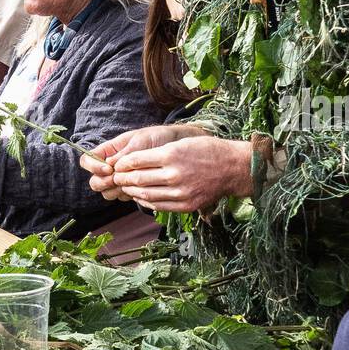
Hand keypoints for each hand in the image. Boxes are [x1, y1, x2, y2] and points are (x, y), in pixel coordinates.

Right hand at [80, 126, 180, 199]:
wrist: (173, 145)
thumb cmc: (155, 138)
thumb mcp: (139, 142)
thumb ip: (124, 155)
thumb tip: (109, 166)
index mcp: (108, 150)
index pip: (87, 160)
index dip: (93, 167)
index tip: (108, 169)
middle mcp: (110, 166)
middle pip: (94, 181)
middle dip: (103, 183)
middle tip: (118, 180)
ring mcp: (120, 178)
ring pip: (107, 192)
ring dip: (115, 191)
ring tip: (131, 184)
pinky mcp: (131, 187)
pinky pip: (122, 196)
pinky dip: (128, 195)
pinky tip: (140, 189)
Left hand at [110, 135, 252, 211]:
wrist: (232, 168)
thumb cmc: (206, 150)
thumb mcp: (180, 144)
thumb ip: (157, 153)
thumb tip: (133, 163)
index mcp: (172, 155)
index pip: (137, 161)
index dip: (123, 164)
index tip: (117, 165)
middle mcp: (174, 174)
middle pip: (139, 179)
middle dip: (123, 179)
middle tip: (116, 177)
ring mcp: (181, 192)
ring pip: (146, 195)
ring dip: (132, 192)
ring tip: (127, 188)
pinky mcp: (186, 205)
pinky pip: (160, 206)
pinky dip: (147, 202)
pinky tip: (142, 197)